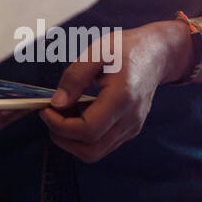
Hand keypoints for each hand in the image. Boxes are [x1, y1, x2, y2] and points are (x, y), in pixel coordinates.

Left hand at [38, 22, 181, 162]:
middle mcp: (130, 119)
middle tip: (49, 115)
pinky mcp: (129, 130)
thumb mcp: (96, 52)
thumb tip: (56, 103)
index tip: (45, 110)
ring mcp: (132, 128)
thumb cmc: (126, 49)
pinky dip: (83, 137)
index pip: (87, 130)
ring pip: (95, 152)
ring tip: (61, 113)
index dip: (60, 126)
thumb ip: (74, 77)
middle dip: (62, 138)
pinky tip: (76, 113)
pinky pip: (102, 144)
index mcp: (122, 98)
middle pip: (91, 151)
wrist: (156, 54)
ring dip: (71, 139)